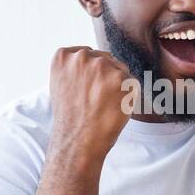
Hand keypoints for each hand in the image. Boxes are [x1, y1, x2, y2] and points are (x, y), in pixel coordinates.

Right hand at [48, 46, 132, 164]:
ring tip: (103, 104)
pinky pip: (132, 83)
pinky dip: (128, 96)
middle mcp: (82, 56)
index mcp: (63, 56)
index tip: (86, 89)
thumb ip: (75, 67)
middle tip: (95, 100)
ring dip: (118, 85)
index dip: (91, 74)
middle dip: (105, 77)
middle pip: (105, 59)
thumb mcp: (62, 84)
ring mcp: (102, 66)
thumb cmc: (71, 116)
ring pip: (120, 69)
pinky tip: (114, 107)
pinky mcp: (121, 78)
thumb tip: (95, 60)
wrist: (78, 140)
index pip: (88, 54)